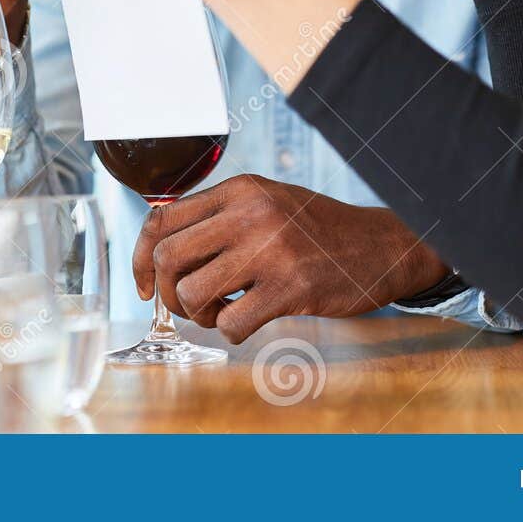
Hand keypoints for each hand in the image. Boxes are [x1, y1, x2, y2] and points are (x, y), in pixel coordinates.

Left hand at [131, 174, 448, 343]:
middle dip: (166, 291)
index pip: (161, 219)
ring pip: (192, 292)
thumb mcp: (267, 202)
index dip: (140, 257)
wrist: (381, 246)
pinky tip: (246, 322)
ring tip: (220, 311)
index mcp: (240, 190)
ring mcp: (270, 250)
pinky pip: (230, 322)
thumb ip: (220, 216)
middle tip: (186, 303)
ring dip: (198, 315)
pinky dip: (229, 331)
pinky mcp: (290, 288)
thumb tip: (159, 246)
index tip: (145, 283)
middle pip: (167, 256)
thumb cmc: (317, 230)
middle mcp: (250, 213)